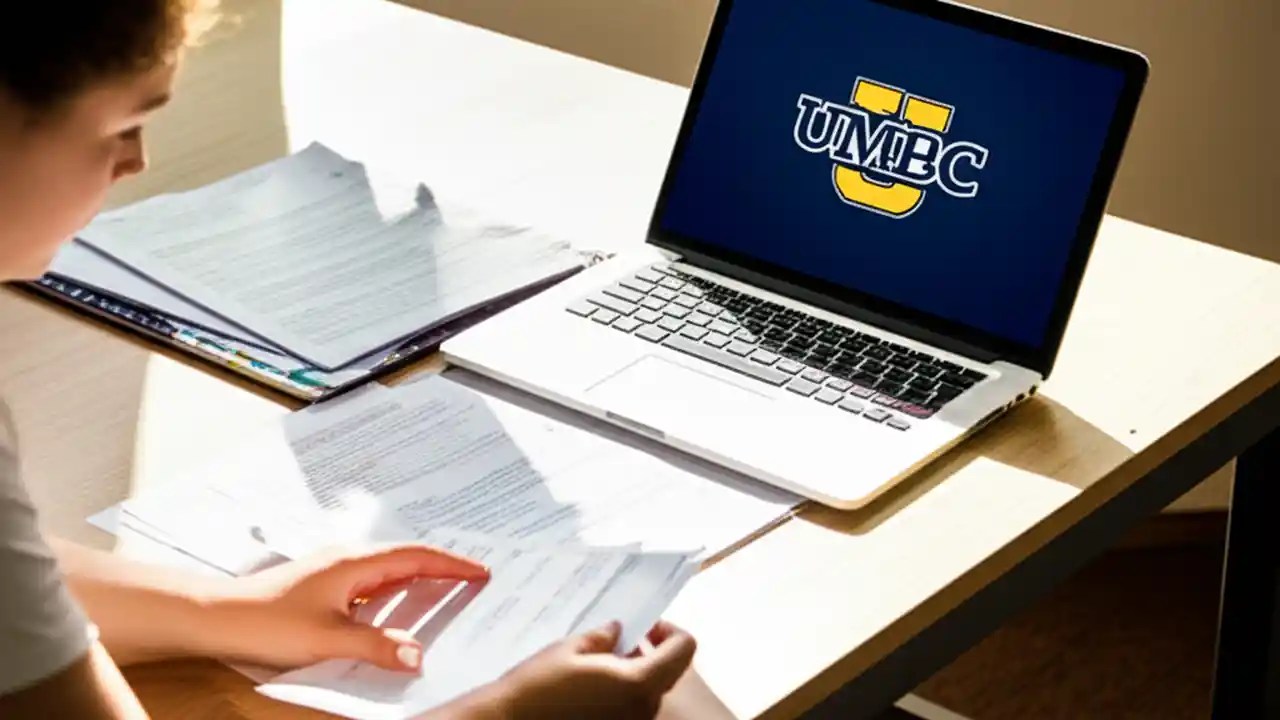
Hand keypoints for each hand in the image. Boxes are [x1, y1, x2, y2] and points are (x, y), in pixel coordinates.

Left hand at [201, 544, 488, 671]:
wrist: (218, 617)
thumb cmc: (268, 621)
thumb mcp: (327, 638)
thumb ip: (376, 645)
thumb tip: (418, 655)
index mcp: (355, 563)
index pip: (416, 556)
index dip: (451, 564)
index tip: (481, 572)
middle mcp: (349, 561)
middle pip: (408, 558)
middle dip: (444, 568)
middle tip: (475, 580)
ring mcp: (337, 574)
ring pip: (391, 572)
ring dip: (421, 580)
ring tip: (449, 593)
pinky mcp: (326, 589)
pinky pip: (375, 586)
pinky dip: (398, 594)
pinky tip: (402, 612)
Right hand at [471, 620, 696, 719]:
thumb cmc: (537, 687)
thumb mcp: (570, 649)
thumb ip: (603, 637)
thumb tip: (618, 630)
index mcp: (638, 684)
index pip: (684, 649)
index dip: (669, 631)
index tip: (645, 627)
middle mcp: (642, 711)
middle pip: (667, 674)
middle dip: (647, 654)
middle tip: (615, 642)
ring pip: (647, 694)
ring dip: (632, 675)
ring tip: (595, 666)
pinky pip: (629, 711)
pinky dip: (619, 696)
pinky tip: (587, 690)